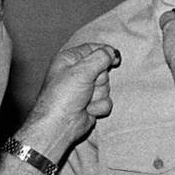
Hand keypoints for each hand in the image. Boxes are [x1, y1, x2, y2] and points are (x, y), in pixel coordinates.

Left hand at [17, 43, 119, 158]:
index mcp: (70, 60)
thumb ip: (100, 58)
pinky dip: (99, 106)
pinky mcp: (91, 103)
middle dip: (99, 79)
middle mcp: (77, 73)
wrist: (59, 125)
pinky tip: (87, 110)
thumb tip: (111, 52)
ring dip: (98, 94)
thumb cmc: (63, 96)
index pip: (92, 49)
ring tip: (84, 100)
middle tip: (88, 86)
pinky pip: (106, 100)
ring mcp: (85, 89)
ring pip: (106, 86)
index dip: (105, 53)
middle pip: (103, 69)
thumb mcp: (81, 71)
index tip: (115, 59)